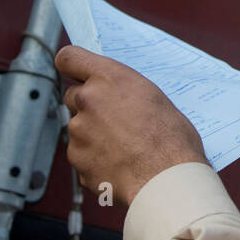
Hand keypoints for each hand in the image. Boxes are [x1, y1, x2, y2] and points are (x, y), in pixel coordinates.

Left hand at [55, 46, 208, 206]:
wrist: (166, 180)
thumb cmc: (171, 139)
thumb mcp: (154, 98)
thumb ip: (124, 91)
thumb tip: (116, 95)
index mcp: (109, 79)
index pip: (69, 58)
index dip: (72, 66)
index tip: (76, 73)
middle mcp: (88, 100)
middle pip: (74, 96)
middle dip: (89, 105)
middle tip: (115, 119)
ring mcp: (78, 132)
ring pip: (79, 128)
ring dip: (94, 135)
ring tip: (125, 148)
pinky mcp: (76, 159)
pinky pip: (82, 155)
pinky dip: (95, 159)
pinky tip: (119, 164)